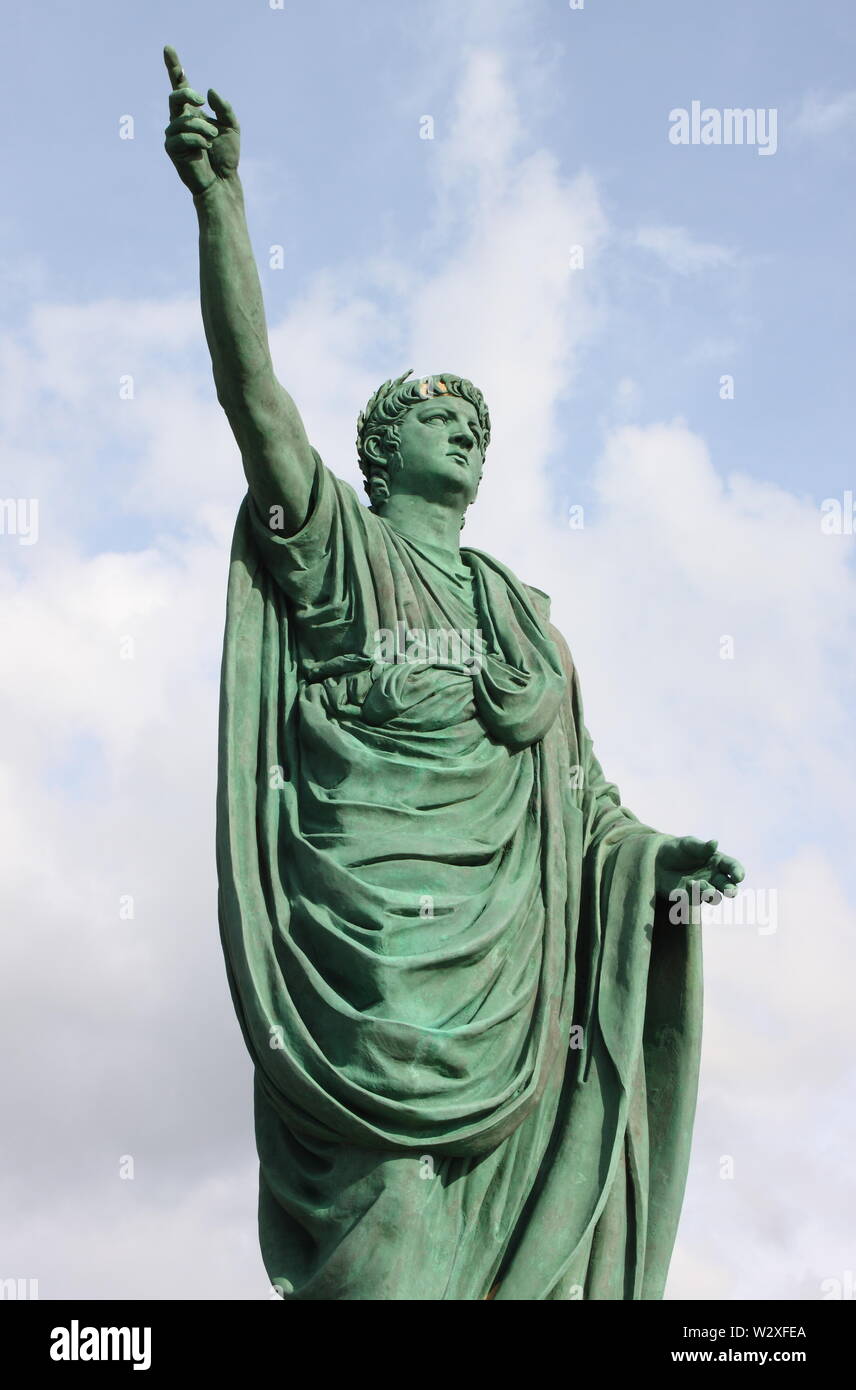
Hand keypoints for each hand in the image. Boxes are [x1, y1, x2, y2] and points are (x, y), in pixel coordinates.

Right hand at [163, 45, 239, 196]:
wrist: (223, 180)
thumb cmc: (226, 156)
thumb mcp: (232, 127)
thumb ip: (224, 108)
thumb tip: (209, 92)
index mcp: (193, 112)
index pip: (180, 87)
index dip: (174, 68)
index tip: (168, 48)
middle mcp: (180, 120)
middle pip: (175, 96)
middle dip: (187, 95)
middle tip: (200, 100)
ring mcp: (174, 135)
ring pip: (183, 120)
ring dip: (202, 128)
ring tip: (212, 139)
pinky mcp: (172, 149)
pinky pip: (181, 136)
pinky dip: (197, 140)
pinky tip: (204, 148)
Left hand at [654, 835, 744, 908]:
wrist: (656, 861)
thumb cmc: (676, 849)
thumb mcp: (687, 844)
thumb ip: (701, 847)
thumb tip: (715, 843)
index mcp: (717, 862)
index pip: (732, 867)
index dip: (738, 872)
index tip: (738, 876)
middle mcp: (714, 877)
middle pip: (728, 887)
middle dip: (731, 890)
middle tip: (730, 891)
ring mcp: (703, 889)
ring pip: (714, 897)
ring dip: (710, 893)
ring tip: (700, 884)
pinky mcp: (689, 897)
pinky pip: (696, 900)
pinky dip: (694, 894)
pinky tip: (688, 884)